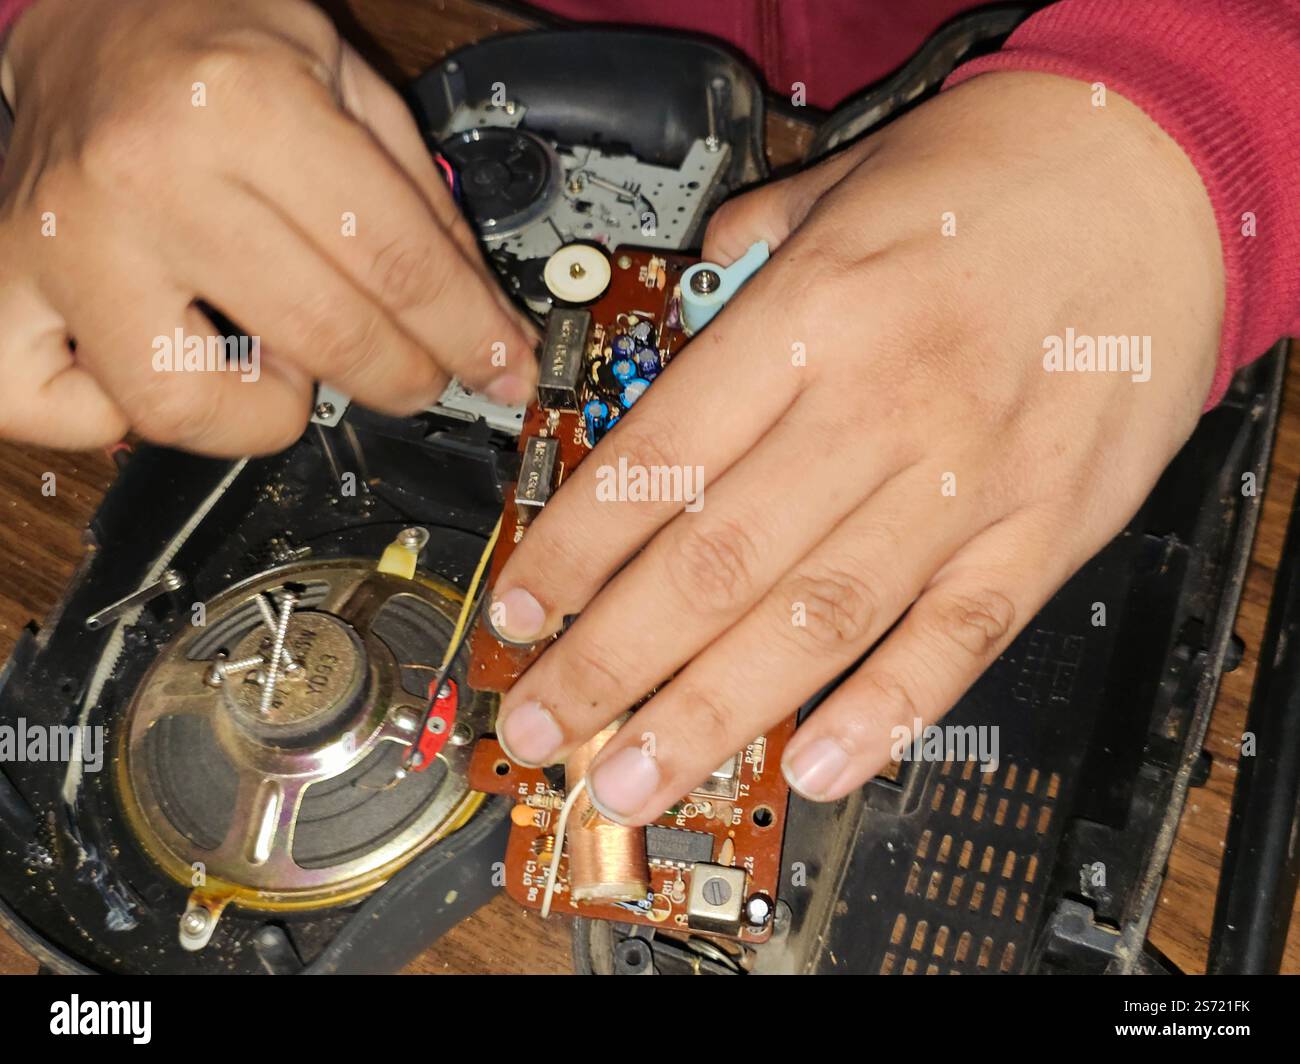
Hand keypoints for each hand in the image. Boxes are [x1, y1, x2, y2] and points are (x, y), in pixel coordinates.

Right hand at [0, 0, 533, 453]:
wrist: (87, 8)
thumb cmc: (213, 42)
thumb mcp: (342, 81)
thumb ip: (421, 204)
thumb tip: (484, 327)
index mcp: (243, 104)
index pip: (396, 263)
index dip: (470, 337)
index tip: (504, 373)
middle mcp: (145, 175)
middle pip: (320, 337)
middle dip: (400, 379)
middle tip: (416, 375)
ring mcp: (64, 241)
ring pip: (183, 407)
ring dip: (260, 413)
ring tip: (277, 364)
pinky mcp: (3, 283)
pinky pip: (48, 408)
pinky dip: (110, 417)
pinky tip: (163, 366)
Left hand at [489, 71, 1223, 823]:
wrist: (1160, 172)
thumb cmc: (993, 176)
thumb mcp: (839, 184)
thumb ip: (741, 259)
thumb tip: (671, 315)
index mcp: (813, 314)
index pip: (656, 460)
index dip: (571, 550)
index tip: (519, 612)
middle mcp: (880, 405)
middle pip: (713, 563)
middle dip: (608, 663)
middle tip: (537, 727)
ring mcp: (969, 481)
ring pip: (816, 623)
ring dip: (709, 712)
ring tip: (629, 776)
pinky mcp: (1047, 530)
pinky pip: (957, 641)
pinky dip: (885, 715)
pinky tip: (814, 771)